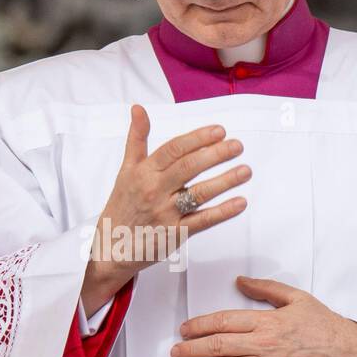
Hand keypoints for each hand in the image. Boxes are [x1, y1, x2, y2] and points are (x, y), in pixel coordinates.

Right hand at [81, 104, 250, 310]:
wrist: (111, 247)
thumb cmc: (122, 204)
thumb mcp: (126, 170)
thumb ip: (136, 139)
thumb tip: (138, 108)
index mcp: (143, 172)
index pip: (172, 149)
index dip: (197, 139)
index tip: (219, 131)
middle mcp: (153, 190)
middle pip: (188, 168)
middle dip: (215, 155)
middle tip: (237, 145)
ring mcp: (165, 213)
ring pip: (199, 193)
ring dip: (225, 181)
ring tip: (246, 170)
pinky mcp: (175, 234)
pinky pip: (203, 221)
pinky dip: (223, 212)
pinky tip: (240, 202)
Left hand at [171, 276, 356, 356]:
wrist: (353, 355)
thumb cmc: (327, 326)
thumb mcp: (296, 298)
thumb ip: (265, 289)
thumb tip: (240, 281)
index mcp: (265, 321)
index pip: (222, 322)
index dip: (199, 326)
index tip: (184, 329)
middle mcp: (263, 344)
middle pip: (218, 346)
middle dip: (191, 349)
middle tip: (175, 352)